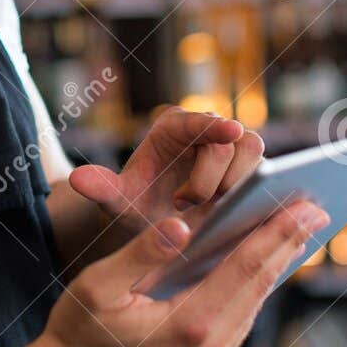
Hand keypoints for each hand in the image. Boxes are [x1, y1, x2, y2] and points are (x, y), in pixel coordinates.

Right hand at [32, 199, 330, 346]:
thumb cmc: (76, 332)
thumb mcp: (98, 286)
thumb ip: (142, 255)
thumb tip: (183, 227)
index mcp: (188, 325)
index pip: (245, 269)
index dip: (277, 233)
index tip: (305, 206)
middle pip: (260, 288)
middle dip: (289, 245)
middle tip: (318, 210)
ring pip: (253, 308)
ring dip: (276, 269)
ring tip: (296, 235)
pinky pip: (239, 325)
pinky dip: (254, 293)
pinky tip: (260, 273)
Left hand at [68, 107, 264, 233]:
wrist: (161, 225)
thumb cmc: (139, 206)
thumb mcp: (118, 201)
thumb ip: (102, 189)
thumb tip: (77, 180)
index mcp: (175, 127)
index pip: (198, 120)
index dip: (214, 125)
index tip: (228, 130)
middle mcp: (208, 130)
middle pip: (231, 143)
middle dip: (211, 179)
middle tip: (185, 204)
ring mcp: (234, 150)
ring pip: (254, 155)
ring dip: (236, 185)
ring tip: (209, 210)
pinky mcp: (253, 170)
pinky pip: (269, 173)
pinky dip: (261, 190)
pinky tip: (249, 212)